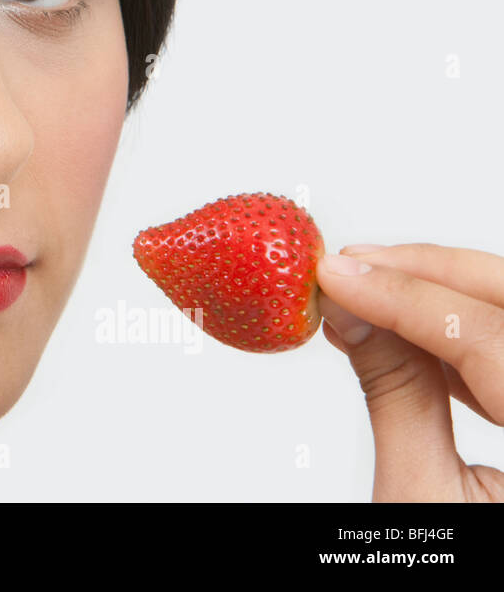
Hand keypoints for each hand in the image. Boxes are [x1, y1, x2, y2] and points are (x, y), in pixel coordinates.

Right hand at [316, 242, 503, 501]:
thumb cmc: (468, 586)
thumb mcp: (421, 499)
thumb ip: (394, 395)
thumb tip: (350, 311)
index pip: (494, 338)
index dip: (408, 297)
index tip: (336, 276)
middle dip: (434, 273)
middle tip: (351, 265)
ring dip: (444, 294)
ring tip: (366, 291)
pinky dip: (466, 332)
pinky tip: (407, 330)